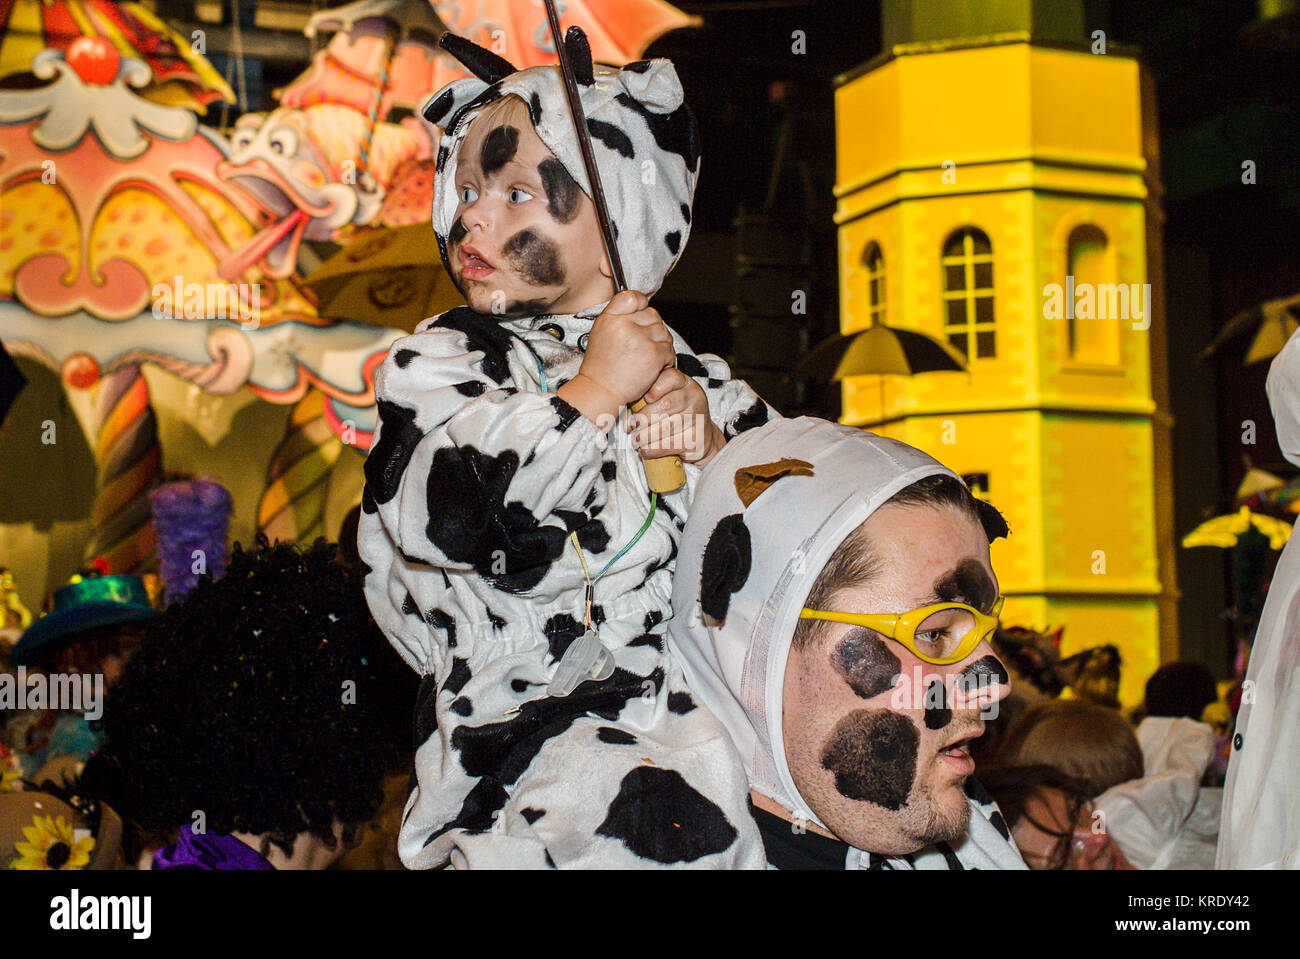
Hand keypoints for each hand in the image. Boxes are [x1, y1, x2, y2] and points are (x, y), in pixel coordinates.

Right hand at [579, 290, 674, 406]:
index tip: (642, 315)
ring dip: (660, 344)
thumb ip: (618, 317)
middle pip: (653, 314)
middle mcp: (624, 324)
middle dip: (652, 329)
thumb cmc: (601, 367)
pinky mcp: (653, 353)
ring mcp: (640, 338)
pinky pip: (668, 348)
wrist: (601, 391)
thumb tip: (639, 307)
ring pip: (663, 331)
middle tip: (644, 344)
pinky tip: (652, 366)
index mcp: (610, 318)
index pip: (632, 297)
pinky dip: (665, 358)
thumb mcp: (601, 333)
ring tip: (647, 356)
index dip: (641, 305)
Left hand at [628, 367, 725, 465]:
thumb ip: (652, 390)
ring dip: (645, 435)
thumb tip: (627, 397)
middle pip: (665, 404)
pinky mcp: (696, 439)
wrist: (702, 437)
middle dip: (644, 417)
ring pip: (666, 427)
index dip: (654, 388)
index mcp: (685, 383)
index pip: (670, 377)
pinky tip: (644, 449)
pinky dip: (652, 449)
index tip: (642, 399)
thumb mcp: (669, 396)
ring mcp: (698, 418)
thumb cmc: (678, 413)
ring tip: (636, 439)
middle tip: (632, 425)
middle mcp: (694, 397)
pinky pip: (669, 444)